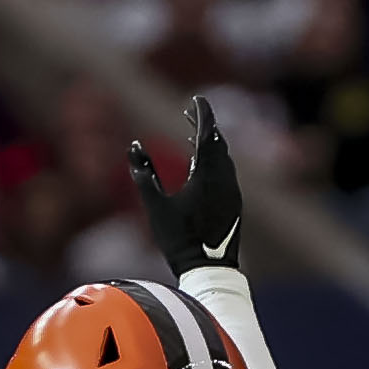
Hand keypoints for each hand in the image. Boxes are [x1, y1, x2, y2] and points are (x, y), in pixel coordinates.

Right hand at [126, 95, 243, 275]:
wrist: (209, 270)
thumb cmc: (179, 240)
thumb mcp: (155, 206)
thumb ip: (143, 174)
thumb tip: (134, 146)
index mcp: (207, 174)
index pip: (208, 132)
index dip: (202, 112)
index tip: (195, 98)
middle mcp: (225, 178)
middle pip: (218, 141)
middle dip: (204, 124)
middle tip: (189, 113)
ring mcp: (232, 191)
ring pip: (224, 157)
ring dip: (210, 143)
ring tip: (192, 137)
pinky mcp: (234, 203)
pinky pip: (226, 172)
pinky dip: (215, 160)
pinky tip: (202, 166)